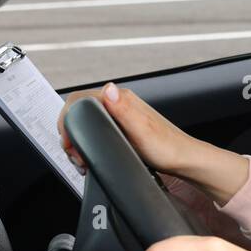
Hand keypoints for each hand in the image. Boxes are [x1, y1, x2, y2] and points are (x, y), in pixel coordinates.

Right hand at [58, 82, 247, 203]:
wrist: (183, 161)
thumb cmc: (167, 149)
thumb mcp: (141, 131)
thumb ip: (124, 109)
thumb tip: (109, 89)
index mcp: (121, 99)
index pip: (78, 99)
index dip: (67, 120)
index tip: (69, 141)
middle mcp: (120, 103)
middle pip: (79, 111)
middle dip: (71, 132)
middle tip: (77, 154)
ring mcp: (121, 115)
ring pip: (87, 121)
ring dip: (79, 140)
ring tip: (83, 157)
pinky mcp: (123, 127)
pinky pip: (97, 129)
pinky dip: (90, 142)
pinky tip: (94, 155)